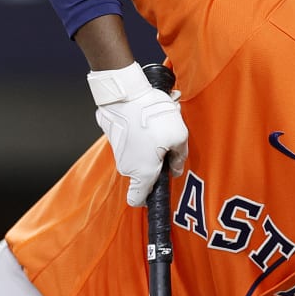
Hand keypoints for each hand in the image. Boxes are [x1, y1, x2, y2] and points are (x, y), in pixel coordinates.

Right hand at [87, 62, 188, 205]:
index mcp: (144, 174)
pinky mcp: (114, 141)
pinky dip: (138, 139)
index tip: (159, 187)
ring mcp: (119, 155)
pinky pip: (129, 146)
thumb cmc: (151, 117)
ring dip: (147, 150)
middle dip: (155, 166)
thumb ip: (180, 157)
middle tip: (167, 148)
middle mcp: (128, 168)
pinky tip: (146, 123)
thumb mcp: (179, 136)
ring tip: (157, 129)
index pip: (137, 201)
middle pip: (141, 177)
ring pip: (136, 160)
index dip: (148, 198)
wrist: (125, 95)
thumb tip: (176, 167)